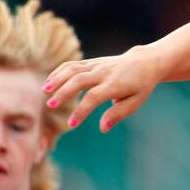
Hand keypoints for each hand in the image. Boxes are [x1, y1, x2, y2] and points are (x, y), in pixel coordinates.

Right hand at [43, 45, 166, 132]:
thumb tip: (103, 128)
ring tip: (45, 91)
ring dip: (57, 78)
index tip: (72, 124)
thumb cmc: (140, 86)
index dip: (82, 110)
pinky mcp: (92, 61)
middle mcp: (104, 72)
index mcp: (116, 84)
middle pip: (79, 80)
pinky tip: (49, 82)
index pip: (94, 97)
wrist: (145, 62)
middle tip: (50, 105)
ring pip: (73, 69)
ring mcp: (96, 65)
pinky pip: (72, 64)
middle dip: (64, 92)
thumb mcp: (136, 101)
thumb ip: (118, 113)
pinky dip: (59, 71)